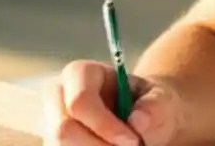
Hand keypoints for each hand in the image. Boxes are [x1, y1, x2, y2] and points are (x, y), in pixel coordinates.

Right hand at [42, 59, 184, 145]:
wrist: (144, 123)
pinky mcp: (55, 144)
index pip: (79, 101)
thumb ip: (156, 106)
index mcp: (80, 74)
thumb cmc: (150, 106)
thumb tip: (138, 120)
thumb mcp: (162, 100)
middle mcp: (58, 97)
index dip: (104, 126)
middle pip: (63, 131)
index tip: (133, 141)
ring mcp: (52, 124)